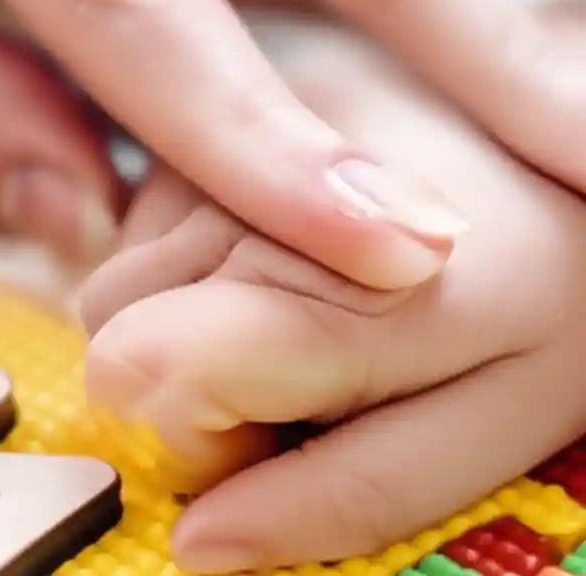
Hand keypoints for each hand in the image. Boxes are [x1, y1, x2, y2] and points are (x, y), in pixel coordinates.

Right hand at [76, 4, 585, 571]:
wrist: (574, 151)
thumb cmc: (553, 297)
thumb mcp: (494, 424)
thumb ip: (350, 492)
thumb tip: (198, 543)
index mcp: (329, 285)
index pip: (136, 373)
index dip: (190, 436)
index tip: (277, 435)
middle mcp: (248, 187)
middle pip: (112, 335)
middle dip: (186, 383)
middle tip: (303, 371)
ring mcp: (222, 137)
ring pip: (115, 279)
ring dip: (181, 318)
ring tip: (298, 303)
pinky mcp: (214, 118)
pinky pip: (140, 225)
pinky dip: (188, 263)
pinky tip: (279, 253)